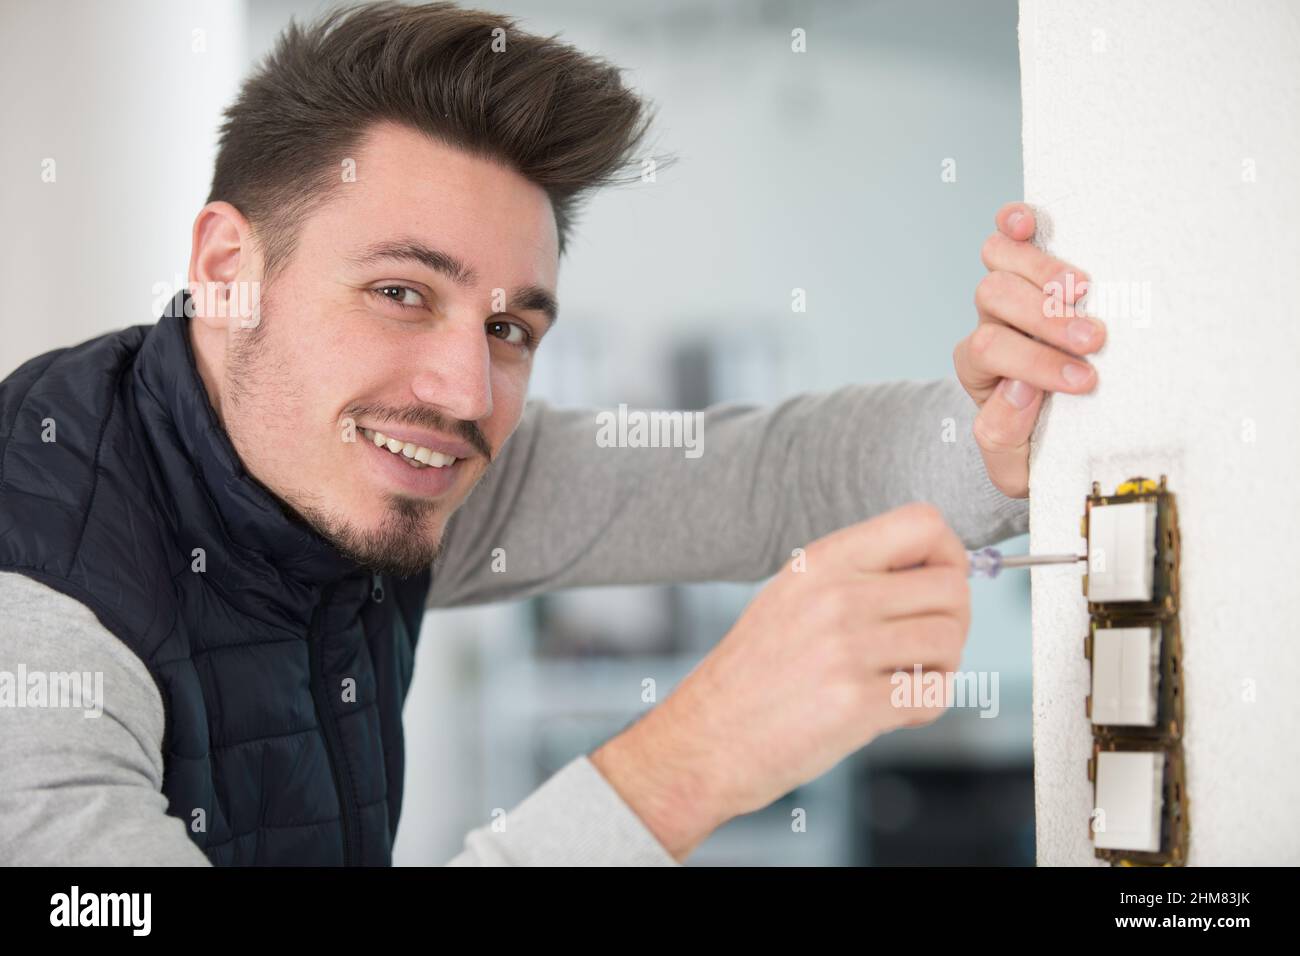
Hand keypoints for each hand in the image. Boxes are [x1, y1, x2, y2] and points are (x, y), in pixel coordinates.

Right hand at [590, 502, 968, 860]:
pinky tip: (886, 711)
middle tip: (922, 649)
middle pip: (952, 586)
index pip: (924, 524)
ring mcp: (846, 649)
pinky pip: (933, 694)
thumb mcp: (793, 596)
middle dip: (953, 621)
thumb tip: (942, 570)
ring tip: (901, 680)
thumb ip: (858, 575)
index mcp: (823, 562)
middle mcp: (836, 596)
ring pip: (950, 640)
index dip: (949, 556)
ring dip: (941, 667)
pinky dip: (922, 707)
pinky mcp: (856, 703)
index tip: (935, 589)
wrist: (708, 738)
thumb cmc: (757, 673)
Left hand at [953, 202, 1104, 497]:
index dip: (1033, 361)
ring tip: (1083, 290)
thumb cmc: (1041, 445)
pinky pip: (1009, 235)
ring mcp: (1007, 292)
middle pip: (994, 298)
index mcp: (978, 369)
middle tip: (1093, 339)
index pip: (987, 350)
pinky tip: (1027, 222)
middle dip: (1045, 319)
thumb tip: (1019, 389)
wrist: (1058, 430)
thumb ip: (1005, 436)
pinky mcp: (1031, 268)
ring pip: (999, 261)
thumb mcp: (1016, 464)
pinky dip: (1016, 223)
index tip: (1083, 381)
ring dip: (1042, 272)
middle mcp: (988, 325)